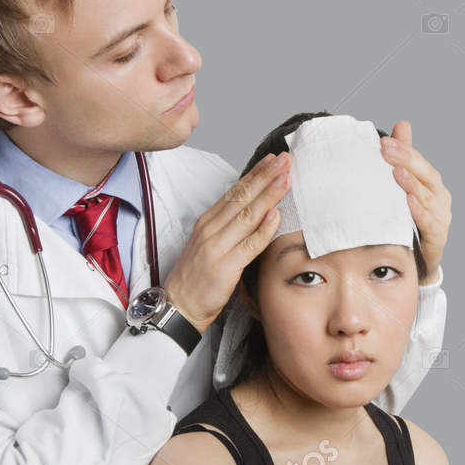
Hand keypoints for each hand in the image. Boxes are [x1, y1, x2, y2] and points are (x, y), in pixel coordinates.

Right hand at [162, 152, 290, 332]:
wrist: (178, 305)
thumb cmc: (198, 277)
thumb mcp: (211, 244)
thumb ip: (230, 228)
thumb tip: (257, 211)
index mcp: (207, 221)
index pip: (235, 191)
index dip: (255, 174)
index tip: (272, 160)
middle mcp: (211, 229)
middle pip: (243, 197)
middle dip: (266, 175)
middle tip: (285, 159)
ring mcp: (217, 246)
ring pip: (247, 215)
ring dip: (268, 194)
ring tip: (286, 178)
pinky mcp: (225, 266)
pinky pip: (249, 244)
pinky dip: (263, 228)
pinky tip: (276, 214)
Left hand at [381, 120, 449, 283]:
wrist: (417, 261)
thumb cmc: (409, 220)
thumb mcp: (404, 188)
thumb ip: (404, 157)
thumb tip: (403, 124)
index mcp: (431, 182)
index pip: (418, 161)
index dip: (403, 149)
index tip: (383, 142)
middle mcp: (439, 196)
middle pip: (425, 174)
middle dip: (406, 161)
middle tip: (385, 151)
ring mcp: (441, 216)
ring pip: (428, 197)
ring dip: (412, 184)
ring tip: (397, 174)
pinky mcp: (438, 237)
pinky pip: (430, 222)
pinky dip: (420, 212)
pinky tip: (409, 203)